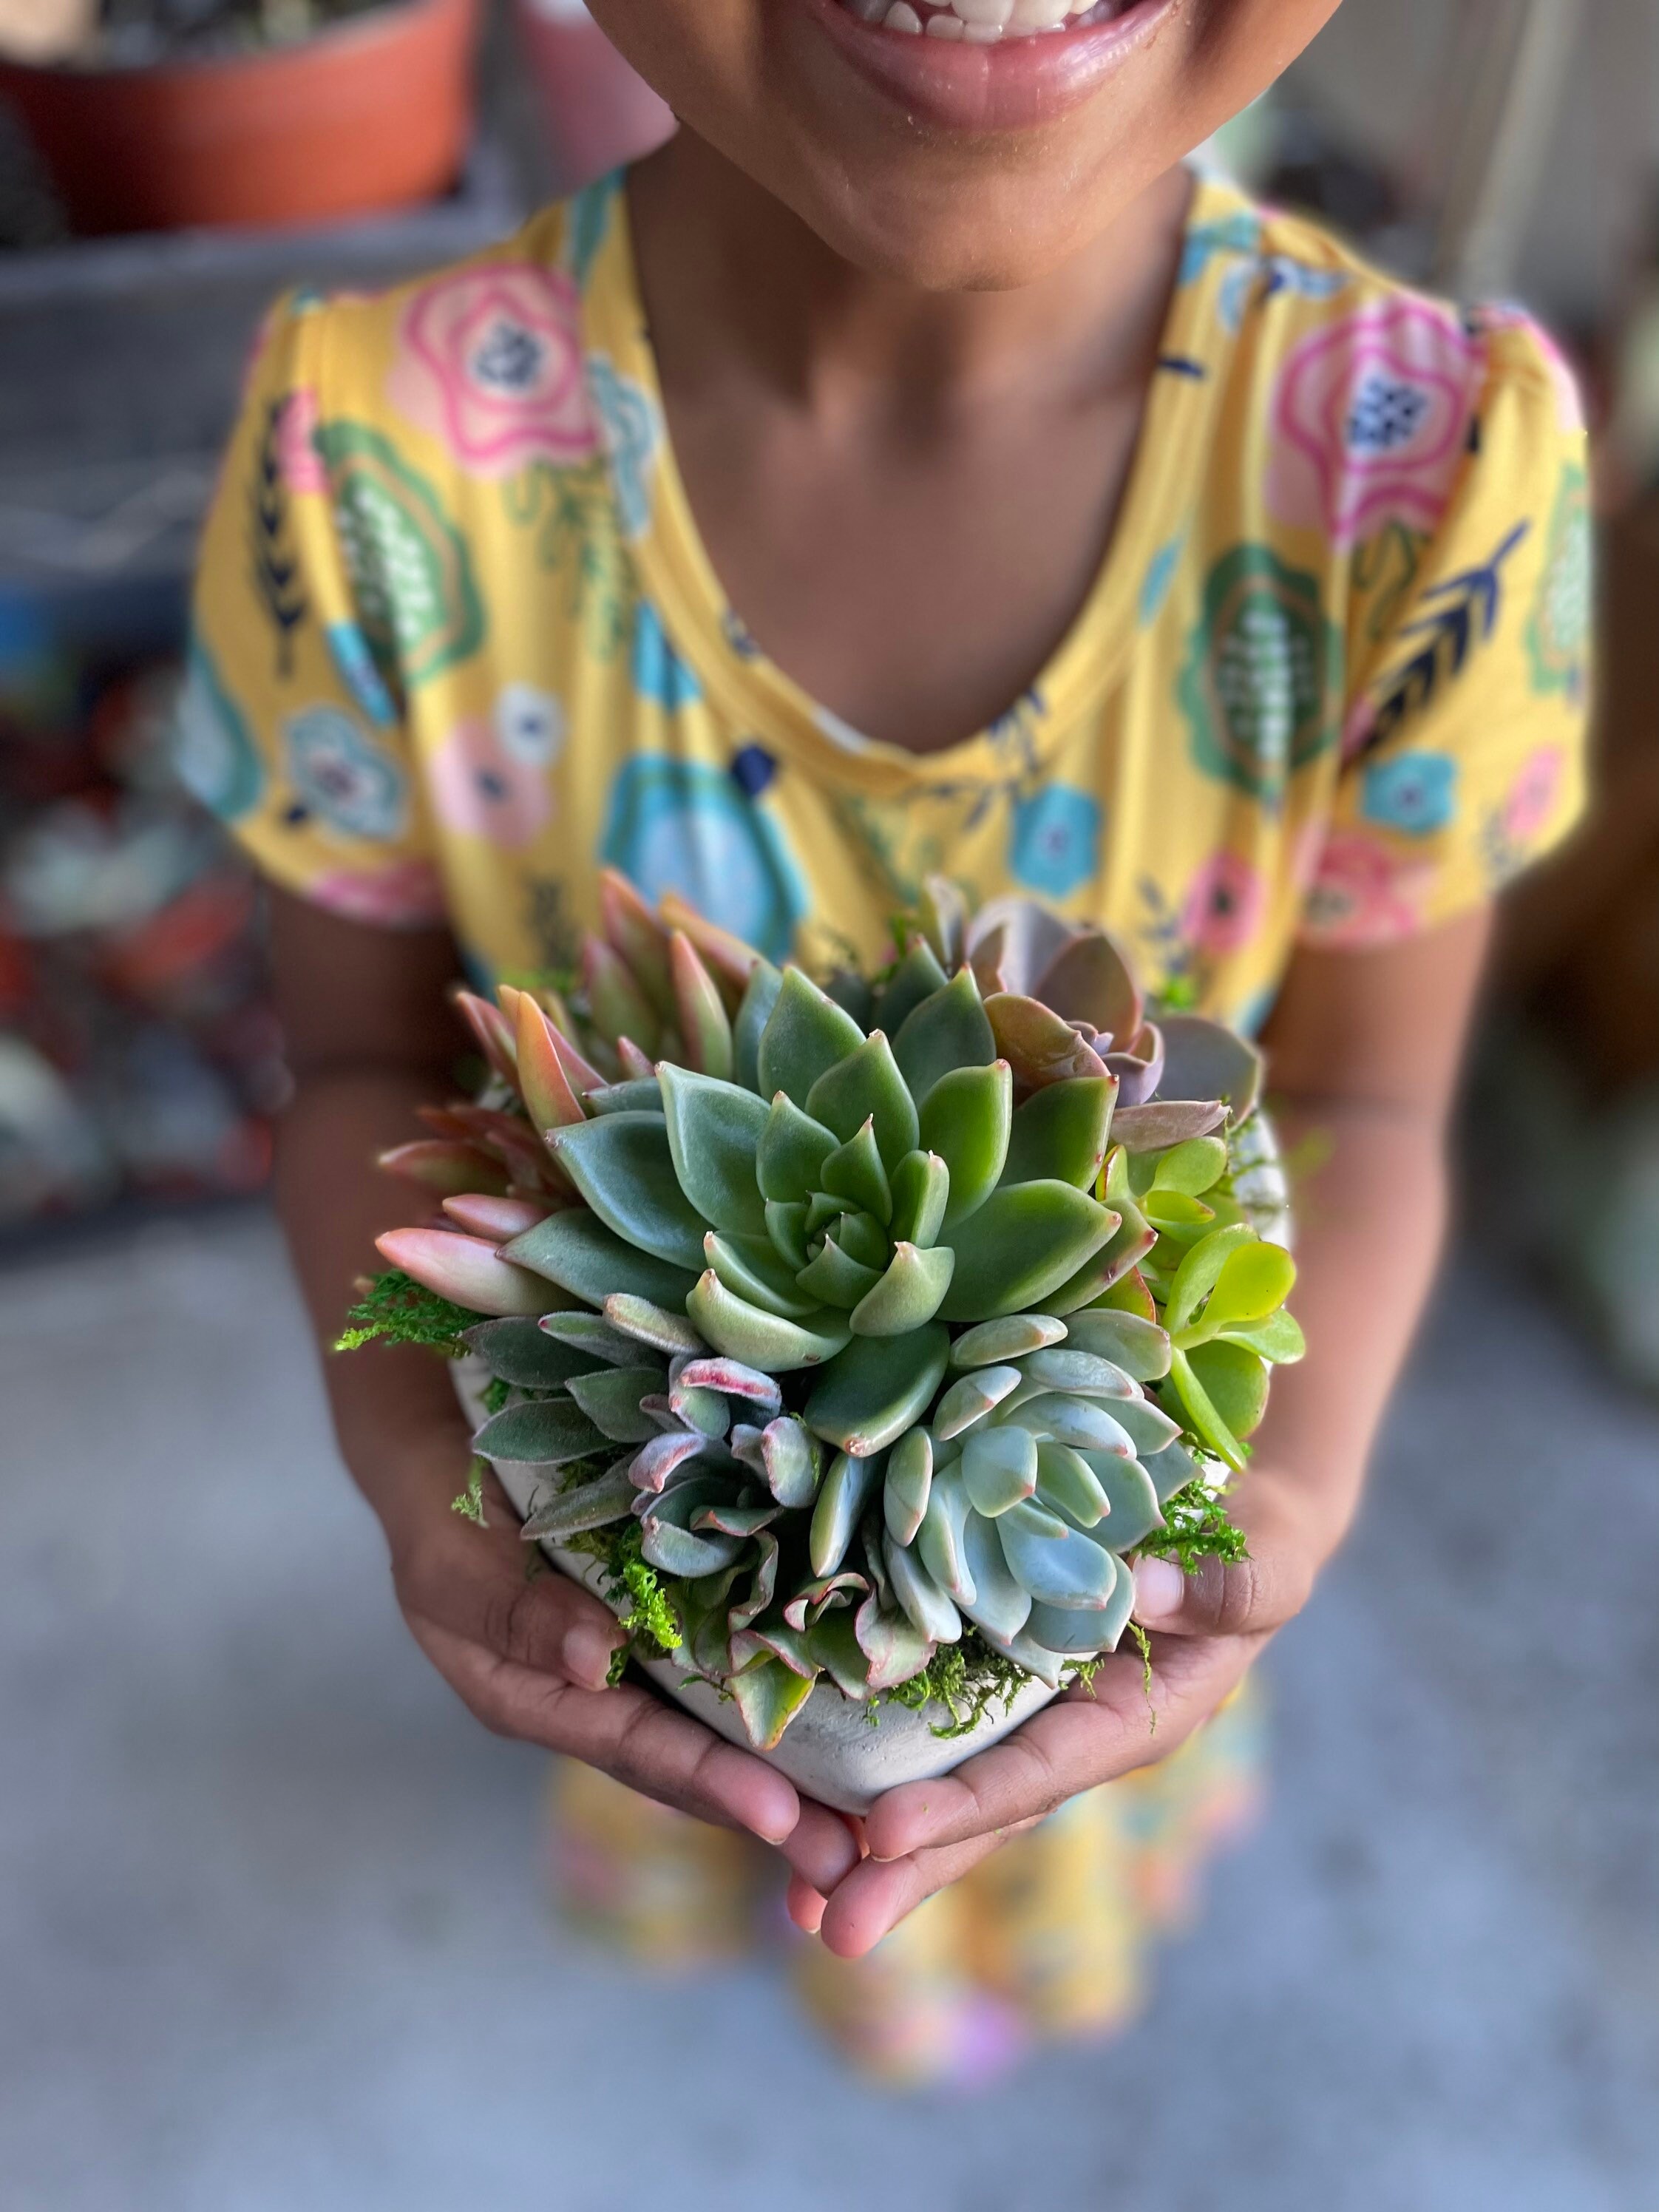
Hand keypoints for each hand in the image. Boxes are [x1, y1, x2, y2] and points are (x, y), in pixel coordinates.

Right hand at [365, 1414, 860, 1895]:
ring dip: (790, 1774)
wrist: (440, 1453)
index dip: (711, 1781)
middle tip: (857, 1861)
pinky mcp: (662, 1625)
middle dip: (773, 1814)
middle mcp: (594, 1698)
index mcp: (538, 1700)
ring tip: (870, 1824)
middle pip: (690, 1765)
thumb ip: (516, 1613)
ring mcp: (630, 1668)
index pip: (638, 1749)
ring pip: (715, 1731)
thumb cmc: (437, 1510)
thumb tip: (596, 1661)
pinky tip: (844, 1711)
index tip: (783, 1815)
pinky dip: (777, 1696)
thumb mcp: (453, 1562)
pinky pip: (725, 1669)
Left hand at [790, 1466, 1326, 1954]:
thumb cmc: (1255, 1550)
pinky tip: (794, 1795)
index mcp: (1129, 1725)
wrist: (1229, 1527)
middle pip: (978, 1814)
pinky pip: (923, 1724)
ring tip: (793, 1897)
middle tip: (825, 1922)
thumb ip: (1220, 1589)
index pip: (1038, 1774)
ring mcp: (1024, 1712)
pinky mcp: (989, 1675)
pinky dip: (863, 1761)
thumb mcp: (1263, 1566)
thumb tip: (1142, 1588)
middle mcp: (1067, 1736)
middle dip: (902, 1870)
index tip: (883, 1832)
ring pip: (941, 1786)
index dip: (964, 1804)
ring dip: (868, 1840)